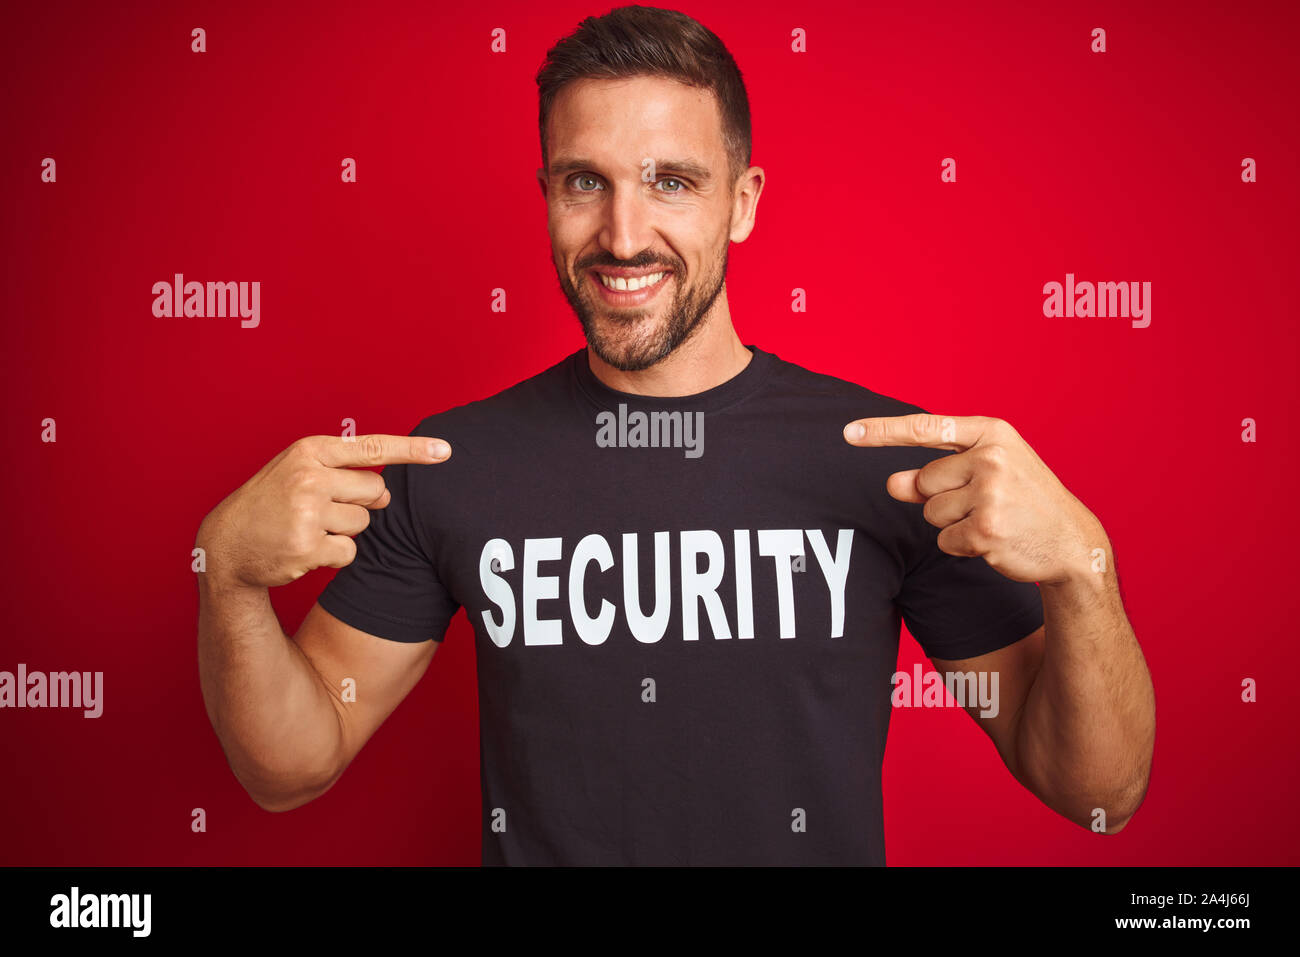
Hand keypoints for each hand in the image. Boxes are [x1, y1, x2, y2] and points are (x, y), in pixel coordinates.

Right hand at [197, 434, 450, 588]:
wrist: (226, 545)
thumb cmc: (271, 503)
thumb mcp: (299, 470)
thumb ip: (342, 471)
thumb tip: (389, 491)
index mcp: (310, 451)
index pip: (372, 448)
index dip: (412, 451)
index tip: (446, 451)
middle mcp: (310, 477)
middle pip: (376, 491)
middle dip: (362, 504)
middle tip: (324, 509)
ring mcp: (308, 512)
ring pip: (364, 524)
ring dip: (345, 531)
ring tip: (309, 528)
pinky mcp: (308, 546)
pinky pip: (350, 552)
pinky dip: (335, 556)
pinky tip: (306, 549)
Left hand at [842, 414, 1102, 584]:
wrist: (1071, 540)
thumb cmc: (1022, 501)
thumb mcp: (984, 476)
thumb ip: (935, 476)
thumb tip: (892, 483)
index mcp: (992, 433)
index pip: (926, 428)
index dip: (883, 432)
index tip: (848, 432)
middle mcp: (991, 457)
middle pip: (924, 482)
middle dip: (942, 499)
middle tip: (985, 504)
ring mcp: (990, 493)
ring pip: (931, 513)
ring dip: (952, 524)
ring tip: (992, 520)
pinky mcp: (986, 528)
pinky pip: (943, 540)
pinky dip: (961, 546)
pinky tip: (993, 540)